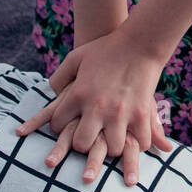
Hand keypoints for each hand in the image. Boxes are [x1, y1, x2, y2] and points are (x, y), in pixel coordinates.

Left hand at [15, 27, 173, 184]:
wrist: (139, 43)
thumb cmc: (105, 49)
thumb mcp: (75, 57)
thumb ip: (60, 76)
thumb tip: (50, 91)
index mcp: (78, 94)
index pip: (58, 123)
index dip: (58, 126)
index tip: (63, 125)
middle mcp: (97, 107)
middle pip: (82, 144)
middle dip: (82, 144)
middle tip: (87, 139)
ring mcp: (120, 112)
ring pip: (111, 148)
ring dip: (110, 147)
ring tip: (111, 140)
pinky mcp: (141, 114)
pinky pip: (140, 141)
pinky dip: (139, 144)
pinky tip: (136, 139)